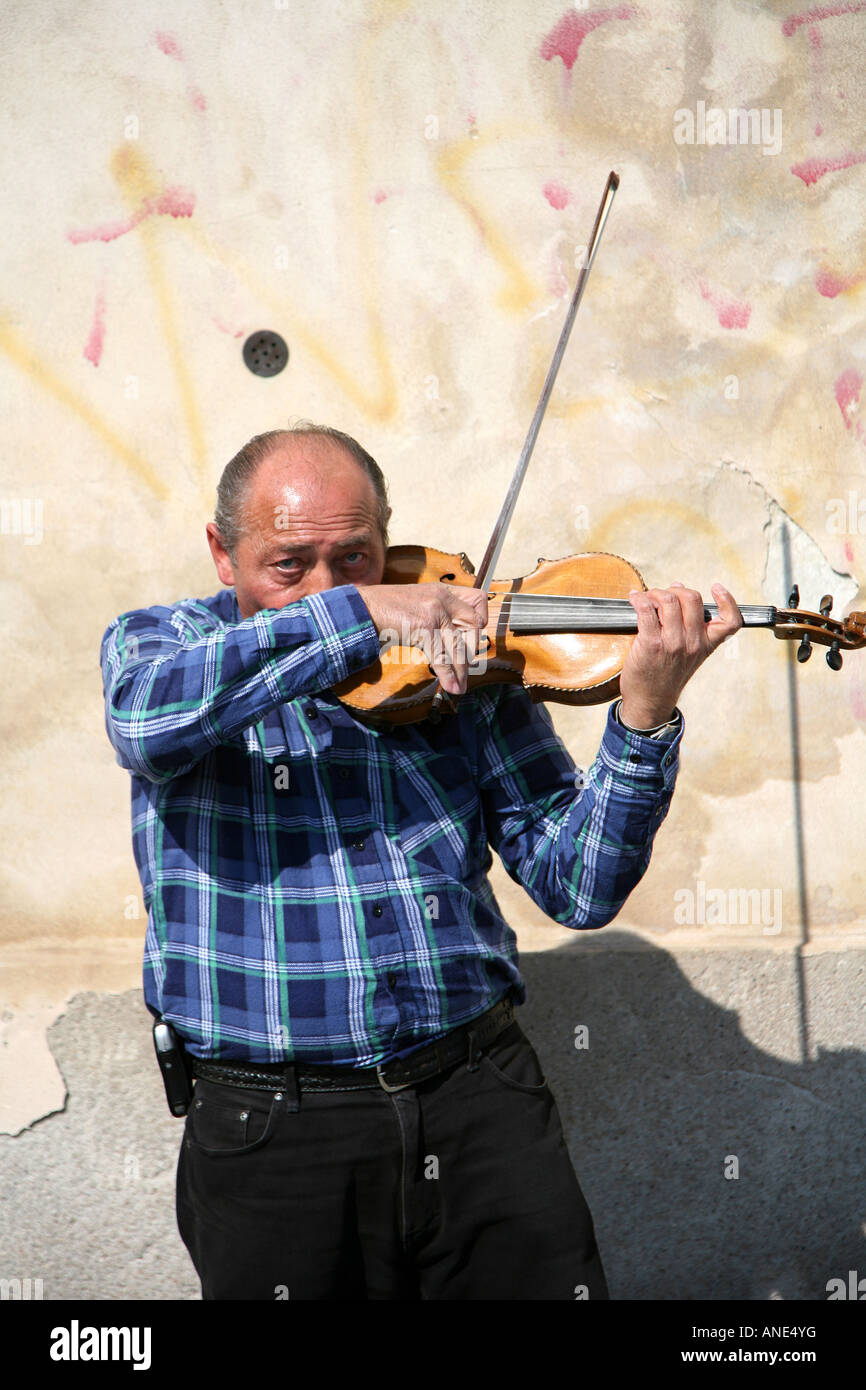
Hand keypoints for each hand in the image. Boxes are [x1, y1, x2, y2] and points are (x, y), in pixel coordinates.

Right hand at [356, 582, 487, 695]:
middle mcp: (442, 599)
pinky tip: (452, 687)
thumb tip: (453, 639)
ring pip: (458, 647)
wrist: (361, 609)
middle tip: (465, 667)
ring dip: (461, 671)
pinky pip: (442, 658)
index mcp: (442, 591)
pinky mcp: (424, 628)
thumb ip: (437, 614)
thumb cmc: (385, 610)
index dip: (479, 622)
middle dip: (471, 650)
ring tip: (461, 686)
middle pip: (474, 626)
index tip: (472, 639)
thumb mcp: (418, 603)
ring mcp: (434, 612)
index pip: (478, 601)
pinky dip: (448, 676)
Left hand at [618, 581, 742, 728]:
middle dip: (675, 590)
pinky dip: (638, 599)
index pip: (731, 621)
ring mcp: (673, 643)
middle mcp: (693, 643)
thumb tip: (677, 587)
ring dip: (654, 593)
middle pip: (691, 598)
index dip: (728, 600)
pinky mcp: (651, 644)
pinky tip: (634, 599)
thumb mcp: (689, 654)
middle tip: (663, 596)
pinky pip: (645, 610)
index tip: (716, 588)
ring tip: (646, 598)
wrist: (650, 702)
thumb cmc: (666, 675)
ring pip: (668, 600)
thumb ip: (688, 624)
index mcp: (707, 644)